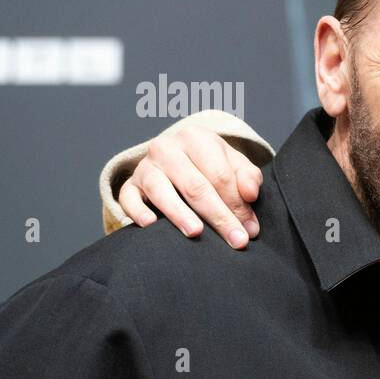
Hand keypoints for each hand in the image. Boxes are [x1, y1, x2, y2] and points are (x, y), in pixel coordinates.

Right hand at [119, 125, 263, 248]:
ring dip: (179, 214)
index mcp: (196, 138)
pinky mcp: (130, 184)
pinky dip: (138, 211)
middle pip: (195, 186)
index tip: (249, 229)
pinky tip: (151, 224)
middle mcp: (167, 148)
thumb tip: (251, 195)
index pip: (220, 175)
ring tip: (196, 232)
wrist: (176, 159)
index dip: (237, 204)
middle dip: (218, 216)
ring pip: (161, 190)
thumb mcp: (234, 164)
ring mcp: (145, 166)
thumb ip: (248, 177)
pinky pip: (128, 197)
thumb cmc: (211, 165)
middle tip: (236, 241)